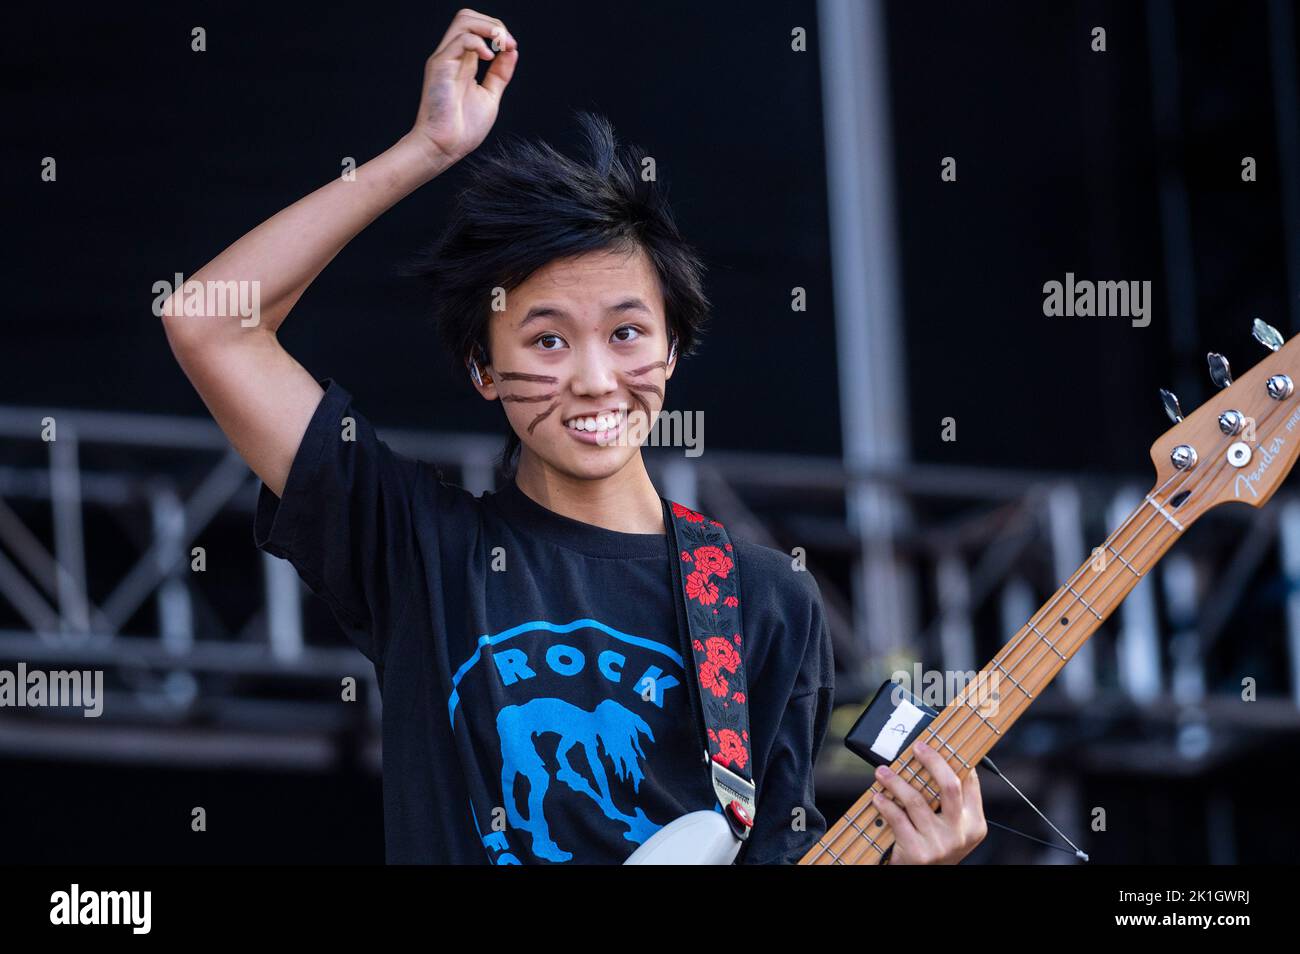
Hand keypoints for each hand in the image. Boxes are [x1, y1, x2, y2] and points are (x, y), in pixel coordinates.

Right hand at [404, 8, 518, 168]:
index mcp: (464, 62)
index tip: (512, 47)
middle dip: (493, 23)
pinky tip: (489, 58)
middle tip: (508, 43)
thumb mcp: (490, 95)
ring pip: (463, 21)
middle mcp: (453, 57)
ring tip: (501, 45)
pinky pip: (459, 40)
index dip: (498, 32)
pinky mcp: (440, 66)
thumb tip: (512, 51)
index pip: (478, 29)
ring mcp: (445, 59)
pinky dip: (478, 42)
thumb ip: (500, 73)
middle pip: (468, 17)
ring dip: (488, 28)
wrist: (445, 147)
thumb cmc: (463, 128)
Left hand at [871, 740, 987, 864]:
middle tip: (917, 747)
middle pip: (949, 786)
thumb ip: (950, 803)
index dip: (954, 760)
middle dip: (932, 760)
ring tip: (882, 772)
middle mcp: (960, 834)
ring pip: (916, 800)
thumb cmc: (935, 846)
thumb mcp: (952, 828)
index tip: (936, 743)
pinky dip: (885, 804)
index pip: (969, 783)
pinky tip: (878, 796)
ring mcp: (940, 843)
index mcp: (974, 824)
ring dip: (896, 781)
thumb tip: (935, 762)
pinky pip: (897, 818)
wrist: (923, 877)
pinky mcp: (918, 852)